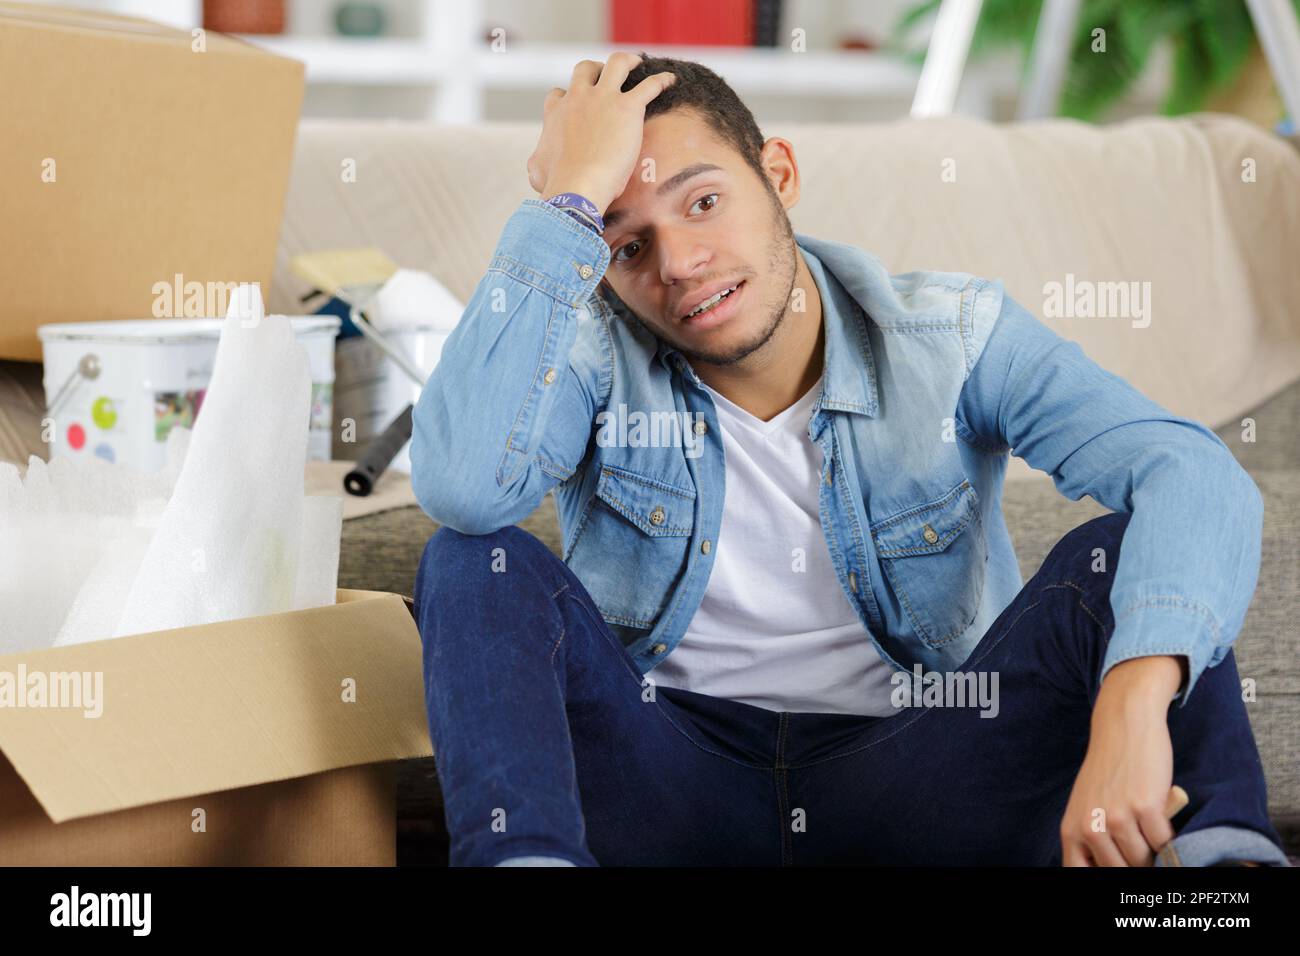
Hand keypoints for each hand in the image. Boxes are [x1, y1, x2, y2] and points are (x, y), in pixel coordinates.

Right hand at [526, 51, 676, 213]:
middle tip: (607, 78)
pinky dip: (662, 81)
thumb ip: (538, 163)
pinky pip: (649, 85)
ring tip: (637, 64)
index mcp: (557, 113)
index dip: (568, 97)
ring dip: (628, 61)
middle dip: (596, 70)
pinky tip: (670, 81)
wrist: (577, 185)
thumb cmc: (558, 184)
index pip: (559, 94)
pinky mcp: (628, 107)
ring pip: (617, 64)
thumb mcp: (536, 171)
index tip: (577, 106)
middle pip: (586, 69)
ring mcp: (604, 99)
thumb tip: (536, 167)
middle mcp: (578, 98)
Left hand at [1059, 656, 1181, 865]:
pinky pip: (1165, 843)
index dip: (1105, 876)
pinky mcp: (1145, 808)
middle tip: (1142, 845)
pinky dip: (1170, 837)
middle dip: (1135, 863)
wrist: (1123, 726)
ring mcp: (1117, 818)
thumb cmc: (1107, 770)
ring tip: (1150, 827)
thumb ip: (1090, 840)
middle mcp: (1090, 827)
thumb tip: (1107, 869)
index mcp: (1071, 830)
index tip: (1120, 867)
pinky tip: (1163, 819)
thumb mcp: (1086, 806)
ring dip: (1154, 850)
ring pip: (1145, 860)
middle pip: (1120, 871)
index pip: (1080, 874)